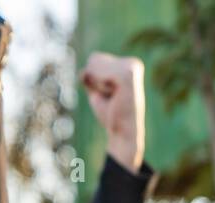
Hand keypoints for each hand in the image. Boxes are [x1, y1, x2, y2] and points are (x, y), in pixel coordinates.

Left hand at [80, 52, 144, 172]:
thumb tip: (82, 72)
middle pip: (93, 59)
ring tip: (112, 97)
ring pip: (94, 65)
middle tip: (110, 97)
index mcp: (129, 64)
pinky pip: (96, 72)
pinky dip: (98, 87)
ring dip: (96, 85)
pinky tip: (113, 95)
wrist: (122, 132)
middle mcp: (132, 62)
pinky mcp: (127, 74)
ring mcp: (131, 66)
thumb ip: (90, 77)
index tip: (109, 94)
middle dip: (94, 81)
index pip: (94, 58)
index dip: (93, 80)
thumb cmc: (111, 114)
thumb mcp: (97, 92)